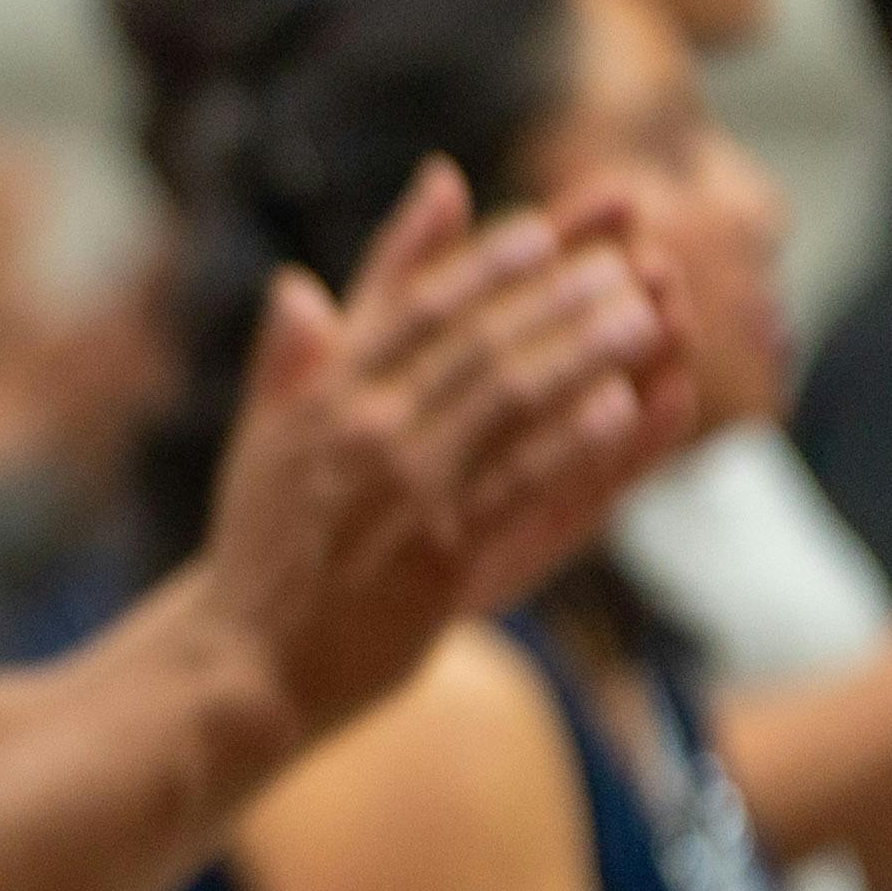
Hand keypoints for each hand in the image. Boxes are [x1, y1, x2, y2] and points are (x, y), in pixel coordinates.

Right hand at [195, 160, 678, 738]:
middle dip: (557, 292)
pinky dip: (574, 440)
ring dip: (585, 348)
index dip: (484, 260)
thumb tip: (296, 282)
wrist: (244, 662)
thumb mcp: (261, 441)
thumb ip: (288, 358)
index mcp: (322, 396)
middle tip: (624, 260)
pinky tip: (624, 407)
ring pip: (508, 396)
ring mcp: (402, 490)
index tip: (544, 229)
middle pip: (477, 337)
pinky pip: (520, 483)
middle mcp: (361, 429)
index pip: (413, 302)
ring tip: (647, 314)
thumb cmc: (261, 550)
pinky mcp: (438, 553)